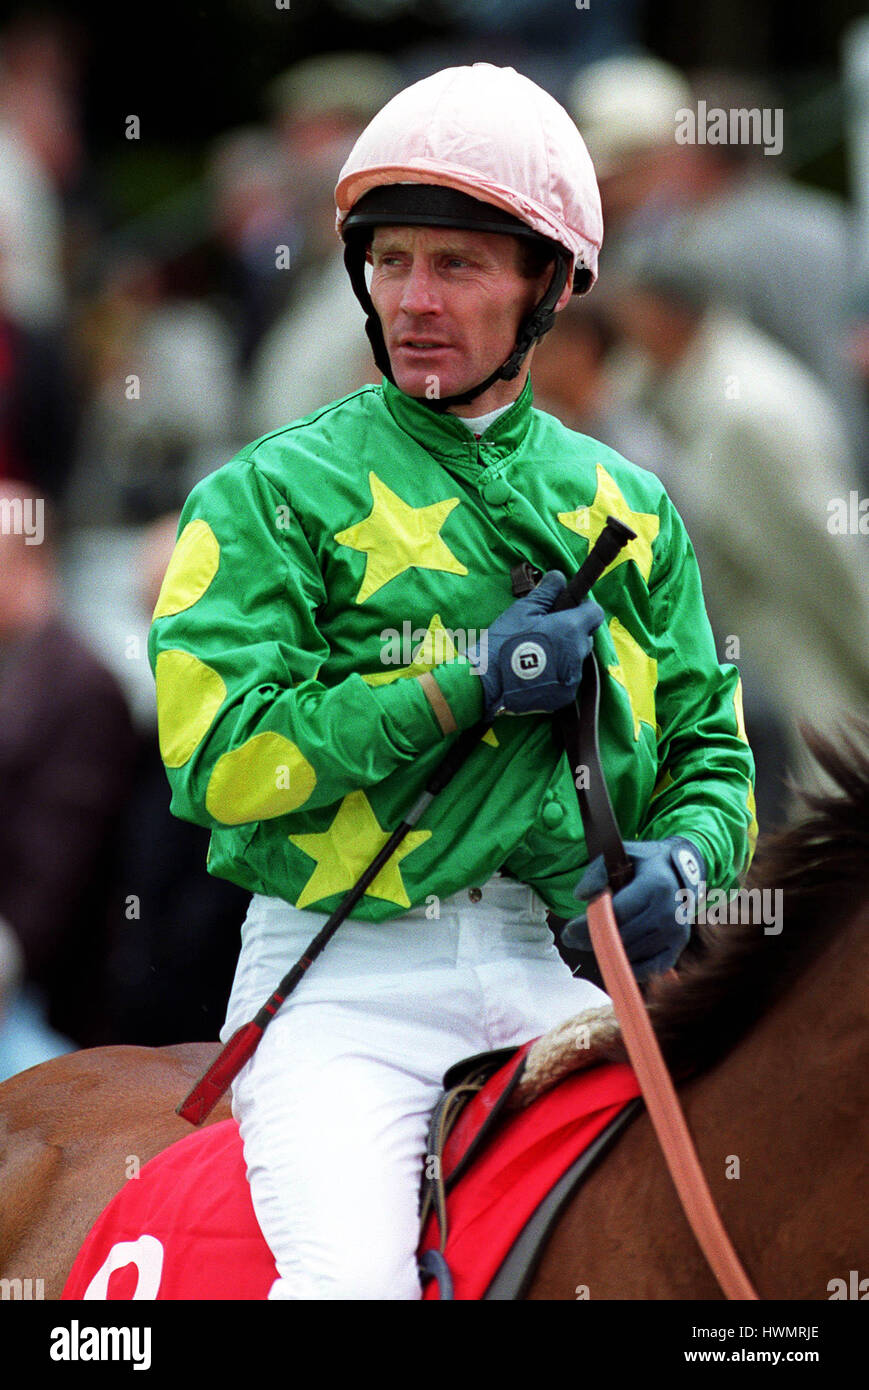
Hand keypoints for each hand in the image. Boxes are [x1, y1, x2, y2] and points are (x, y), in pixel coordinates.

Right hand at [470, 570, 603, 718]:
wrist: (487, 683)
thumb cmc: (503, 642)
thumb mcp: (522, 610)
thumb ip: (546, 591)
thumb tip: (559, 576)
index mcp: (570, 629)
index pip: (595, 613)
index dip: (583, 607)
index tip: (568, 608)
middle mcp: (577, 654)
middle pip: (585, 636)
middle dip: (572, 631)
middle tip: (547, 630)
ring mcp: (572, 678)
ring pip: (577, 659)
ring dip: (565, 653)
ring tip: (538, 653)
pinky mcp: (564, 695)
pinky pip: (568, 679)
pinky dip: (557, 674)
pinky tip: (536, 672)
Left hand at [563, 837, 704, 980]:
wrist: (681, 873)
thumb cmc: (645, 865)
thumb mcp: (621, 855)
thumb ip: (597, 872)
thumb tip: (582, 896)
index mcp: (656, 886)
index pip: (617, 913)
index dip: (589, 925)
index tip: (568, 931)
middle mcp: (669, 912)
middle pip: (623, 938)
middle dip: (593, 941)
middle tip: (572, 939)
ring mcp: (676, 933)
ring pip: (633, 955)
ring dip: (608, 953)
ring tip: (591, 942)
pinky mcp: (677, 948)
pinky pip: (649, 969)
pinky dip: (629, 968)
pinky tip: (615, 957)